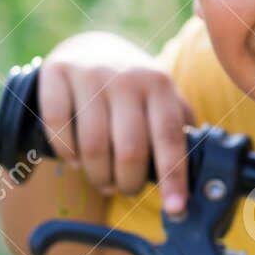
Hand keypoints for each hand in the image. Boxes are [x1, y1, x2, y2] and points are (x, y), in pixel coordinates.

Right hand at [36, 31, 194, 212]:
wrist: (90, 45)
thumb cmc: (134, 88)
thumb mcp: (162, 99)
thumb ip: (179, 131)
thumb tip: (198, 180)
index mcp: (160, 84)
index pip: (170, 138)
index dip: (174, 178)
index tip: (175, 209)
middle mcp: (127, 76)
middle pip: (130, 150)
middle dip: (129, 182)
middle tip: (125, 189)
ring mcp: (90, 73)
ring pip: (94, 146)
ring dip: (98, 175)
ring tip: (103, 179)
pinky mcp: (56, 72)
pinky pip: (58, 128)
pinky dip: (67, 153)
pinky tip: (76, 159)